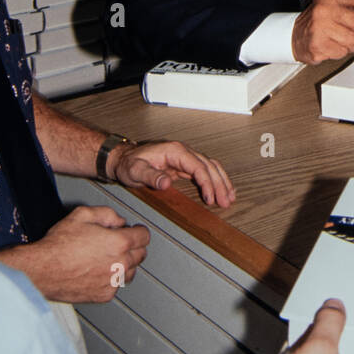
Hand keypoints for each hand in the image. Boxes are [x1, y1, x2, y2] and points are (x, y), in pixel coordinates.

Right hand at [0, 205, 149, 303]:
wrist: (41, 271)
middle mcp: (120, 264)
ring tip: (106, 257)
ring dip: (125, 263)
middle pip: (141, 254)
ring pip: (132, 271)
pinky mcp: (104, 295)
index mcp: (119, 243)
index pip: (145, 236)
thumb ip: (107, 214)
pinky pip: (117, 285)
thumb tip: (120, 221)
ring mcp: (113, 282)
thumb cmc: (58, 245)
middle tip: (117, 243)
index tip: (132, 231)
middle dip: (132, 246)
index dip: (137, 231)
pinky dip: (112, 278)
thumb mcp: (82, 215)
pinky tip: (98, 271)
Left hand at [111, 140, 234, 207]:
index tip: (211, 198)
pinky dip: (215, 179)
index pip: (198, 167)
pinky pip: (205, 170)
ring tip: (230, 197)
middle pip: (209, 166)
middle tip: (226, 202)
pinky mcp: (184, 165)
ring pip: (211, 166)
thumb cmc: (128, 164)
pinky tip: (221, 189)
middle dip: (220, 184)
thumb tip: (166, 183)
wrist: (123, 158)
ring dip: (222, 181)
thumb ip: (151, 176)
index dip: (207, 183)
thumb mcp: (135, 171)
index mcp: (175, 151)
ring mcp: (185, 157)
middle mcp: (183, 152)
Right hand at [291, 0, 353, 64]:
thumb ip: (351, 8)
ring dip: (351, 44)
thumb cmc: (318, 22)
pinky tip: (331, 46)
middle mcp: (324, 10)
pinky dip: (340, 52)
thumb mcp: (332, 6)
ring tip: (341, 40)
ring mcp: (319, 28)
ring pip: (352, 40)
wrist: (293, 36)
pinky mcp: (317, 45)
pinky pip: (342, 52)